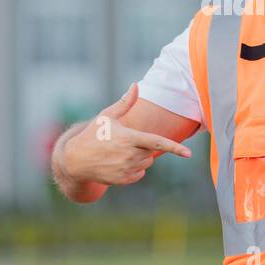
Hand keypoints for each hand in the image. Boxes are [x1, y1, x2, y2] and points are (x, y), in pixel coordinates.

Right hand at [63, 83, 191, 185]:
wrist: (76, 160)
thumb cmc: (93, 134)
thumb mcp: (107, 116)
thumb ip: (125, 102)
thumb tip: (136, 85)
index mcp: (129, 138)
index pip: (157, 143)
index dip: (175, 148)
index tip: (188, 154)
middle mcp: (130, 155)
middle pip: (153, 151)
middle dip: (145, 146)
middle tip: (126, 142)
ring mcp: (127, 169)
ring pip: (147, 162)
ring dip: (140, 157)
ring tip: (120, 153)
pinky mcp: (124, 180)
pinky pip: (140, 173)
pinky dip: (135, 168)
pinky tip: (118, 163)